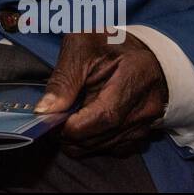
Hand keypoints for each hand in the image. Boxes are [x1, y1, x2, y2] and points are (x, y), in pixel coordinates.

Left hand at [34, 31, 168, 155]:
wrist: (140, 54)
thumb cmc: (109, 44)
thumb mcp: (81, 46)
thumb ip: (64, 77)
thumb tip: (45, 110)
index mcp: (137, 73)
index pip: (106, 115)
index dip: (76, 126)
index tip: (52, 121)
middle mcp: (147, 104)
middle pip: (105, 134)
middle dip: (72, 135)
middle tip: (52, 122)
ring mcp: (148, 122)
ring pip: (108, 146)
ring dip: (80, 141)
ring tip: (65, 121)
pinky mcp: (143, 134)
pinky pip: (115, 150)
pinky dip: (94, 143)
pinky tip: (84, 126)